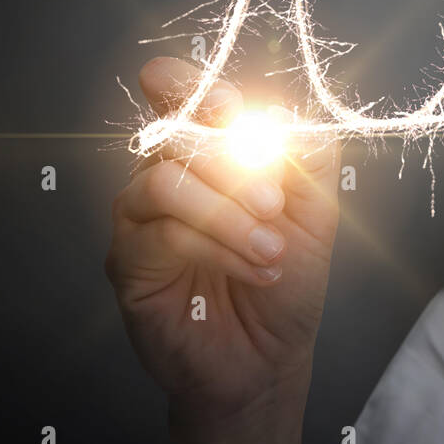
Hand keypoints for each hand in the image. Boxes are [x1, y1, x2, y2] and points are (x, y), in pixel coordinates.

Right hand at [105, 57, 342, 422]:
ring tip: (270, 251)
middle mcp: (168, 176)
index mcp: (211, 155)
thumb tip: (283, 112)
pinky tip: (254, 271)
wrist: (270, 357)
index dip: (192, 86)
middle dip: (231, 162)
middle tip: (274, 204)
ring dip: (227, 214)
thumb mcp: (317, 213)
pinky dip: (216, 249)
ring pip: (164, 181)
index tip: (225, 105)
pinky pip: (161, 233)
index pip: (185, 99)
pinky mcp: (127, 261)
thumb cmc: (287, 282)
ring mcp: (141, 217)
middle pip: (175, 133)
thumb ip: (307, 159)